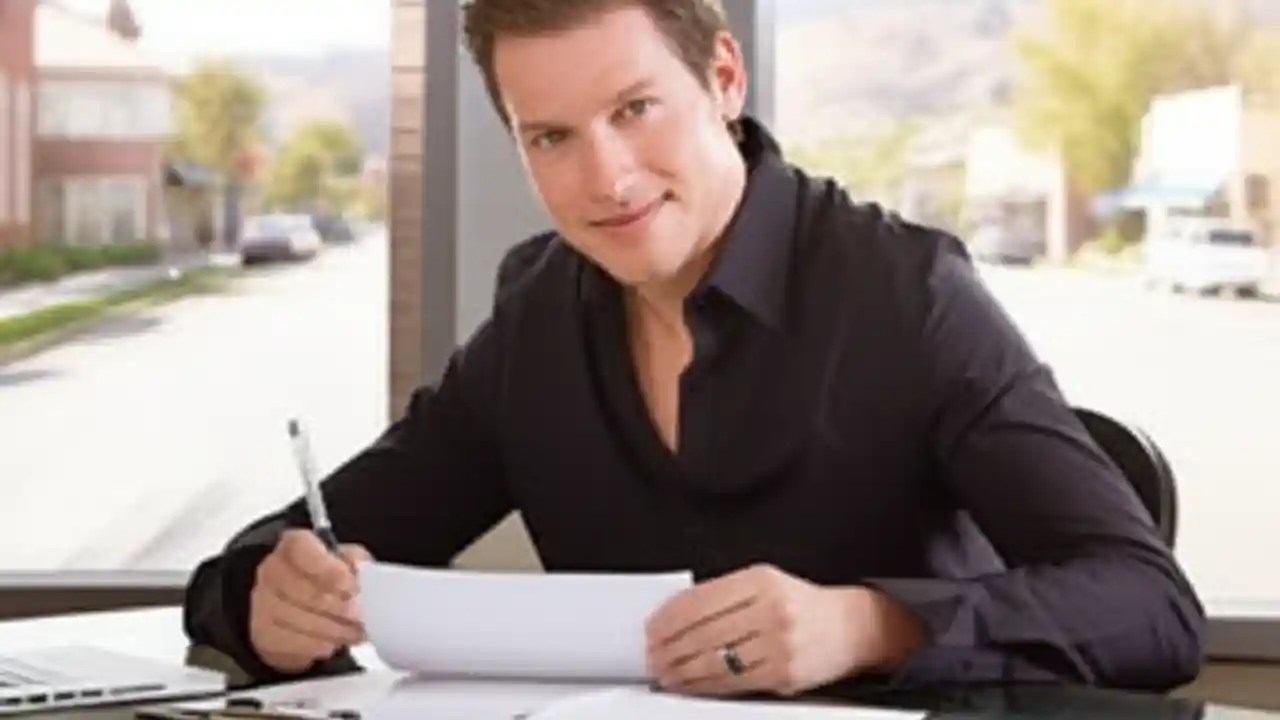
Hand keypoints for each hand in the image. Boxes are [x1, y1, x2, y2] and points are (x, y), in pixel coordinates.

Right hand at [249, 529, 372, 673]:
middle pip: (303, 590)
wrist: (302, 603)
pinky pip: (291, 644)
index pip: (303, 550)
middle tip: (360, 617)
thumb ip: (355, 563)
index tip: (352, 588)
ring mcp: (263, 603)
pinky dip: (317, 645)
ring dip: (332, 630)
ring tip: (355, 632)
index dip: (329, 570)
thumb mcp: (348, 561)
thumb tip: (360, 569)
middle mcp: (272, 570)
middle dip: (337, 607)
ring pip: (298, 620)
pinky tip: (334, 643)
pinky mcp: (263, 635)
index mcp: (294, 545)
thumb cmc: (328, 577)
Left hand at [645, 564, 923, 696]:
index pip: (701, 600)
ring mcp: (780, 643)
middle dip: (670, 647)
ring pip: (715, 661)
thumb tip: (674, 619)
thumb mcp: (766, 584)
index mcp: (761, 580)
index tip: (652, 628)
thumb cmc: (801, 605)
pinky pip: (734, 682)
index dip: (669, 617)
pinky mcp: (785, 673)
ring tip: (664, 673)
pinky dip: (705, 685)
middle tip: (651, 656)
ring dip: (682, 671)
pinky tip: (691, 684)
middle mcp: (771, 609)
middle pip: (704, 632)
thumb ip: (725, 596)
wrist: (853, 627)